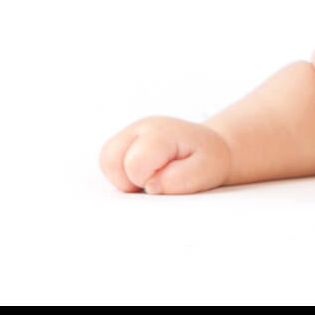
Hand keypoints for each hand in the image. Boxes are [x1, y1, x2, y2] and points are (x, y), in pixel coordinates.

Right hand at [99, 116, 231, 194]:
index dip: (146, 181)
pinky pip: (107, 163)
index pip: (134, 163)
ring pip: (106, 161)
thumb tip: (151, 186)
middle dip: (131, 180)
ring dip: (123, 178)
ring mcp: (129, 133)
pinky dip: (121, 174)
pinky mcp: (123, 142)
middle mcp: (141, 128)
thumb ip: (181, 179)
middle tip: (157, 179)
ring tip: (149, 177)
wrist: (208, 148)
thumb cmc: (207, 159)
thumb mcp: (207, 170)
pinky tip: (142, 174)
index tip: (166, 179)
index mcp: (162, 132)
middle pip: (111, 159)